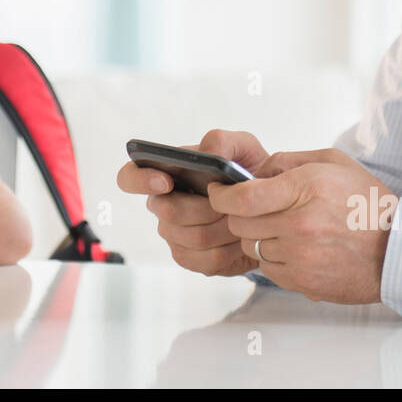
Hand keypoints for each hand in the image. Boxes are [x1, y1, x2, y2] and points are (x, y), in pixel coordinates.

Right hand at [118, 129, 280, 277]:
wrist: (271, 208)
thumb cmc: (248, 173)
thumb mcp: (243, 147)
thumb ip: (223, 141)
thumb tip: (206, 153)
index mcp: (166, 173)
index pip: (130, 177)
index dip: (140, 180)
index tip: (166, 181)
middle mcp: (163, 204)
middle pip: (168, 212)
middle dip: (205, 207)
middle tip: (230, 202)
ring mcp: (174, 234)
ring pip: (192, 238)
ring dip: (224, 228)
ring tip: (242, 218)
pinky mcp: (189, 258)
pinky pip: (205, 261)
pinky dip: (231, 250)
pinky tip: (240, 239)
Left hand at [207, 149, 394, 303]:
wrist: (398, 249)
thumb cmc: (366, 202)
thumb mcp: (332, 163)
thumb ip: (287, 161)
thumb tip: (252, 172)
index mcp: (305, 189)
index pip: (242, 197)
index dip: (221, 195)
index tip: (218, 192)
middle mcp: (300, 224)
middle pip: (240, 223)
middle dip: (240, 215)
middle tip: (256, 210)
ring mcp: (301, 257)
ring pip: (251, 246)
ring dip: (258, 237)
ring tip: (283, 228)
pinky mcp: (303, 282)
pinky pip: (267, 268)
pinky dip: (273, 258)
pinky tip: (296, 248)